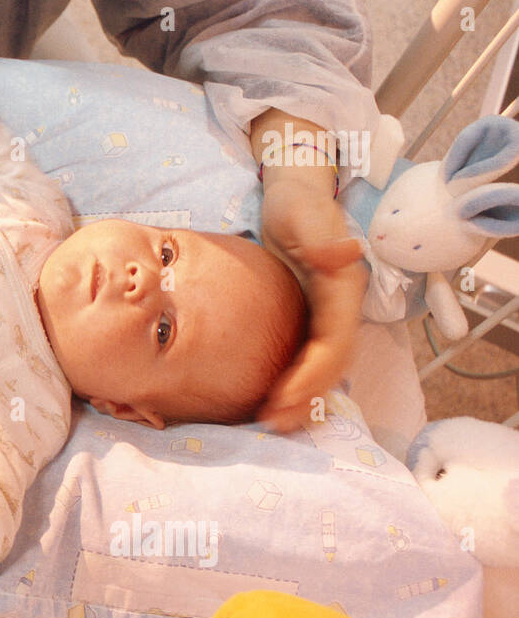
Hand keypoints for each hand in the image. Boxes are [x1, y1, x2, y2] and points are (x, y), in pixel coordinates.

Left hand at [259, 174, 366, 430]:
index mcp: (343, 289)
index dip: (313, 373)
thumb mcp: (304, 215)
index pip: (335, 342)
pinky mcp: (311, 316)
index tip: (284, 395)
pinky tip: (273, 399)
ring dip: (304, 395)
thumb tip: (342, 255)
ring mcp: (328, 313)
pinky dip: (297, 380)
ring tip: (274, 421)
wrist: (295, 196)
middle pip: (333, 363)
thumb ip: (320, 238)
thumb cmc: (297, 203)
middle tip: (274, 421)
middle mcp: (341, 307)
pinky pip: (309, 356)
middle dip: (308, 395)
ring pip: (325, 365)